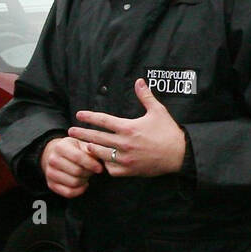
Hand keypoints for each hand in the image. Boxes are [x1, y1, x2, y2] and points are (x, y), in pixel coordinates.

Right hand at [40, 135, 104, 197]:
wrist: (56, 155)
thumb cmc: (74, 149)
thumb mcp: (82, 144)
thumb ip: (92, 149)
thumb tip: (102, 155)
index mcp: (60, 146)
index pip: (78, 157)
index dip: (91, 164)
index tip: (100, 168)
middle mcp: (52, 159)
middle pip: (77, 171)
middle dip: (89, 172)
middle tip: (92, 170)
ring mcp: (50, 173)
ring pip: (74, 183)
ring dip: (84, 180)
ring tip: (86, 175)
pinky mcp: (51, 184)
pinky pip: (69, 192)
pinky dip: (79, 190)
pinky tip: (83, 184)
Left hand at [69, 78, 185, 177]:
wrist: (180, 154)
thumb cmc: (168, 132)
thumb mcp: (158, 111)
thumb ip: (145, 96)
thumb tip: (139, 81)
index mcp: (129, 127)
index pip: (103, 120)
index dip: (89, 116)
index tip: (79, 115)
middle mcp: (124, 143)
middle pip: (96, 137)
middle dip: (81, 133)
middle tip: (70, 131)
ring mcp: (126, 158)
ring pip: (100, 154)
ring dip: (90, 149)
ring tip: (83, 145)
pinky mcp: (129, 170)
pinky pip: (111, 169)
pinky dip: (105, 165)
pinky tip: (102, 161)